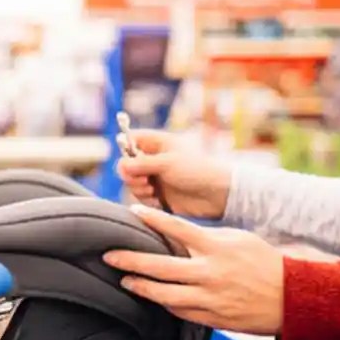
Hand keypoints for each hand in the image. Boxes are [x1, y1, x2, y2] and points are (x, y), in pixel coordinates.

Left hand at [104, 205, 284, 335]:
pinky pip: (180, 311)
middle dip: (130, 261)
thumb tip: (174, 235)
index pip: (176, 228)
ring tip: (125, 281)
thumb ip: (206, 238)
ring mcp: (209, 298)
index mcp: (217, 247)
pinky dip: (165, 303)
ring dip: (141, 287)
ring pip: (164, 295)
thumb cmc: (264, 262)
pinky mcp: (212, 318)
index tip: (132, 212)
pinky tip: (152, 296)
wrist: (293, 297)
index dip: (151, 219)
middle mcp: (210, 272)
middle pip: (159, 267)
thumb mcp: (238, 239)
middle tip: (109, 256)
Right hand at [117, 130, 232, 219]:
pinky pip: (141, 197)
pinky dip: (146, 199)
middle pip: (127, 165)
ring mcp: (156, 177)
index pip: (132, 140)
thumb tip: (121, 167)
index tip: (129, 160)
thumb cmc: (197, 170)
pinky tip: (158, 199)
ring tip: (153, 191)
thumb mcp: (166, 163)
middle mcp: (155, 159)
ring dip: (138, 189)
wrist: (218, 194)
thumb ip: (140, 164)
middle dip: (131, 175)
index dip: (125, 148)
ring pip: (132, 183)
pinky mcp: (159, 195)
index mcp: (158, 143)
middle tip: (144, 180)